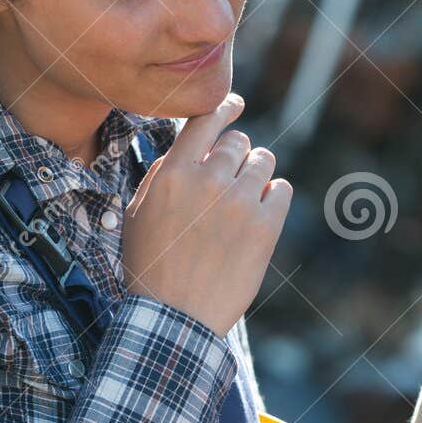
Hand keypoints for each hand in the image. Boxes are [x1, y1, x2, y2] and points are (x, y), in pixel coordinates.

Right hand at [122, 93, 291, 335]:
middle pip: (237, 141)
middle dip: (236, 154)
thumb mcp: (139, 214)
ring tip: (243, 199)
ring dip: (256, 172)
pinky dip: (274, 196)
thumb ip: (163, 174)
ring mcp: (240, 202)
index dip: (224, 108)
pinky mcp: (267, 227)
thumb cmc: (151, 267)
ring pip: (264, 160)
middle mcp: (209, 180)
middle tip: (229, 179)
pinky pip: (282, 189)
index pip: (205, 121)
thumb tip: (190, 148)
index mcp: (173, 173)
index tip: (235, 104)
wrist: (174, 318)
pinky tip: (260, 213)